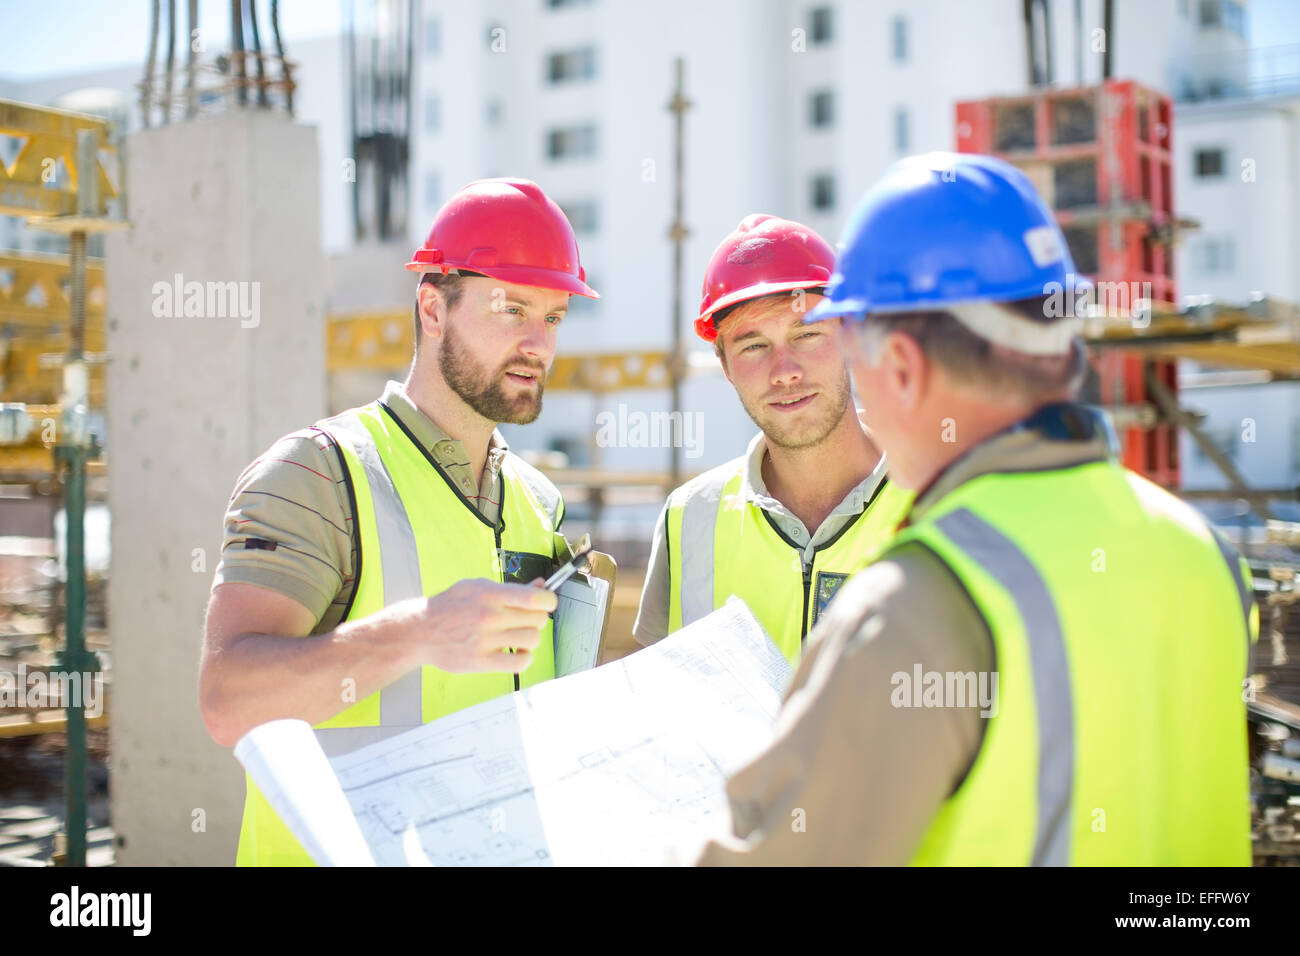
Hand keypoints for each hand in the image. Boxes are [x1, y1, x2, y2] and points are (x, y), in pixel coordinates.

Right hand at [391, 578, 556, 673]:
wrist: (420, 631)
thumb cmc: (450, 606)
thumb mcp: (476, 587)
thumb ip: (510, 588)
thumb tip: (541, 585)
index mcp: (489, 594)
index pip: (535, 597)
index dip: (549, 600)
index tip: (547, 603)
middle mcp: (488, 616)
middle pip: (537, 619)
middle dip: (538, 619)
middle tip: (527, 620)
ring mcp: (484, 640)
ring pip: (532, 639)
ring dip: (531, 638)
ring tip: (519, 635)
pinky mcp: (481, 661)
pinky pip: (519, 662)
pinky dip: (525, 657)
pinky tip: (517, 651)